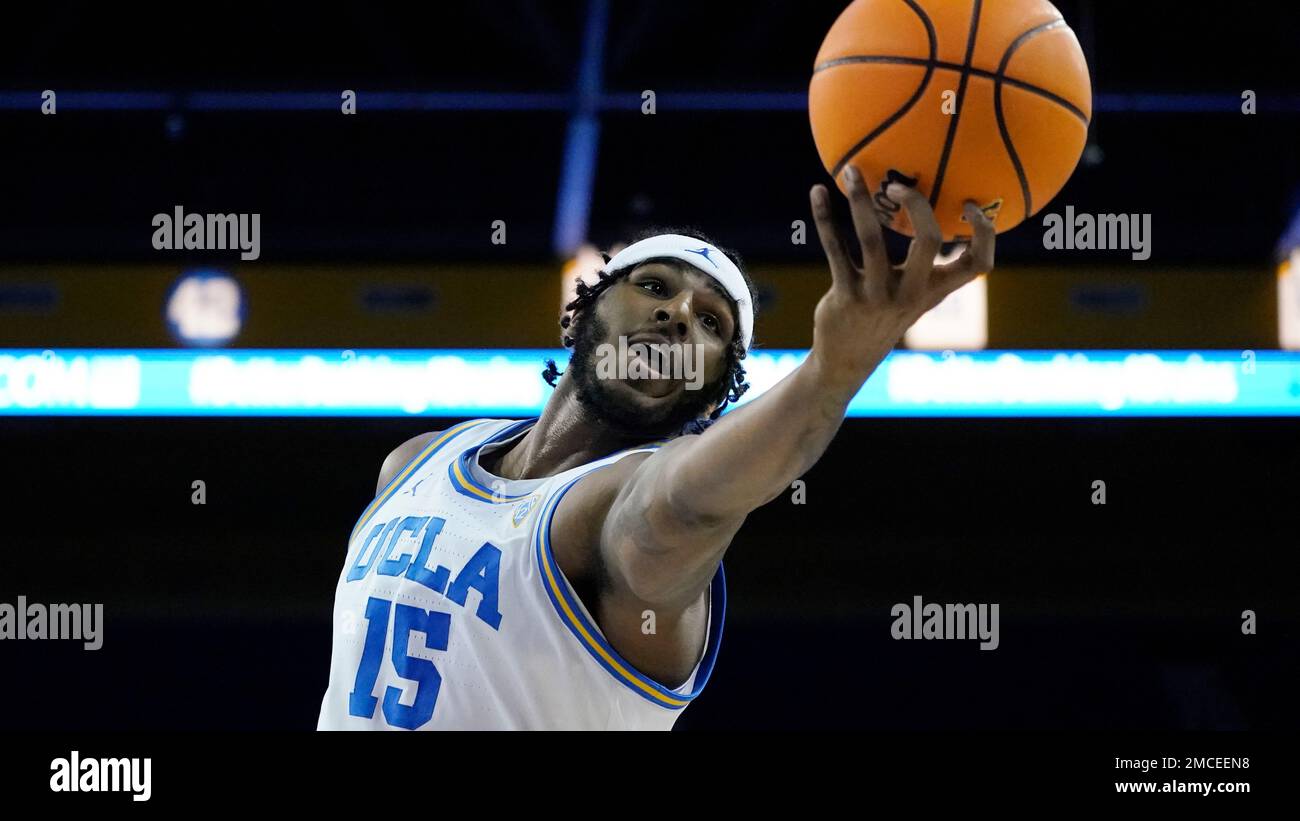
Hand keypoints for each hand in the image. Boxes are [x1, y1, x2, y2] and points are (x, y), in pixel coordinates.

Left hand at [807, 165, 994, 392]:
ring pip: (872, 238)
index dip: (985, 233)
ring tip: (850, 171)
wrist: (847, 359)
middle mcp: (911, 293)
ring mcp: (877, 295)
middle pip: (928, 241)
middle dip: (917, 204)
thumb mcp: (913, 297)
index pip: (978, 265)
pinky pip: (835, 248)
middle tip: (897, 181)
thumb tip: (930, 215)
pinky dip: (824, 217)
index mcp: (935, 290)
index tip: (970, 203)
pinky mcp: (846, 295)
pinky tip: (817, 193)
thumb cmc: (884, 317)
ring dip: (859, 199)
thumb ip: (926, 267)